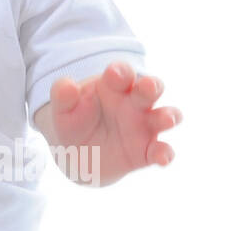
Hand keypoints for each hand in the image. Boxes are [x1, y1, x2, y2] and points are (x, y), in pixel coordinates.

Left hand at [37, 61, 182, 186]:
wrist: (78, 156)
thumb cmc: (74, 122)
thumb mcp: (63, 110)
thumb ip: (63, 95)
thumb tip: (67, 85)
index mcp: (115, 86)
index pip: (123, 73)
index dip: (121, 71)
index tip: (114, 74)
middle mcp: (135, 103)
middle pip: (150, 88)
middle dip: (152, 85)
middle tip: (148, 86)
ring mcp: (144, 127)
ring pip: (163, 117)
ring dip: (168, 116)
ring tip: (168, 119)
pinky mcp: (146, 151)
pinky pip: (160, 151)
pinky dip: (165, 154)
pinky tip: (163, 158)